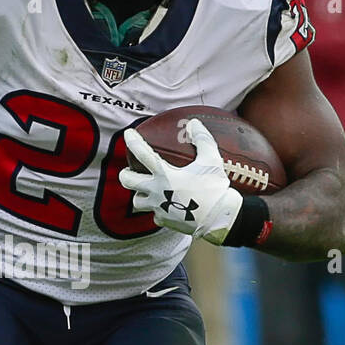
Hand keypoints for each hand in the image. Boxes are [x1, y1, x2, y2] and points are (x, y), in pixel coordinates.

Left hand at [119, 119, 242, 243]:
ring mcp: (159, 208)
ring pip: (137, 202)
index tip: (128, 134)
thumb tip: (194, 123)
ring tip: (146, 190)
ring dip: (139, 194)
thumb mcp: (211, 159)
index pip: (142, 154)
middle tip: (128, 170)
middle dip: (125, 174)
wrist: (219, 218)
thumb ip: (202, 139)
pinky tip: (166, 207)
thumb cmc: (215, 187)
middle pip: (128, 181)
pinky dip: (158, 210)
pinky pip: (155, 215)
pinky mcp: (165, 221)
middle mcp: (157, 191)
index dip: (133, 141)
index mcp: (165, 174)